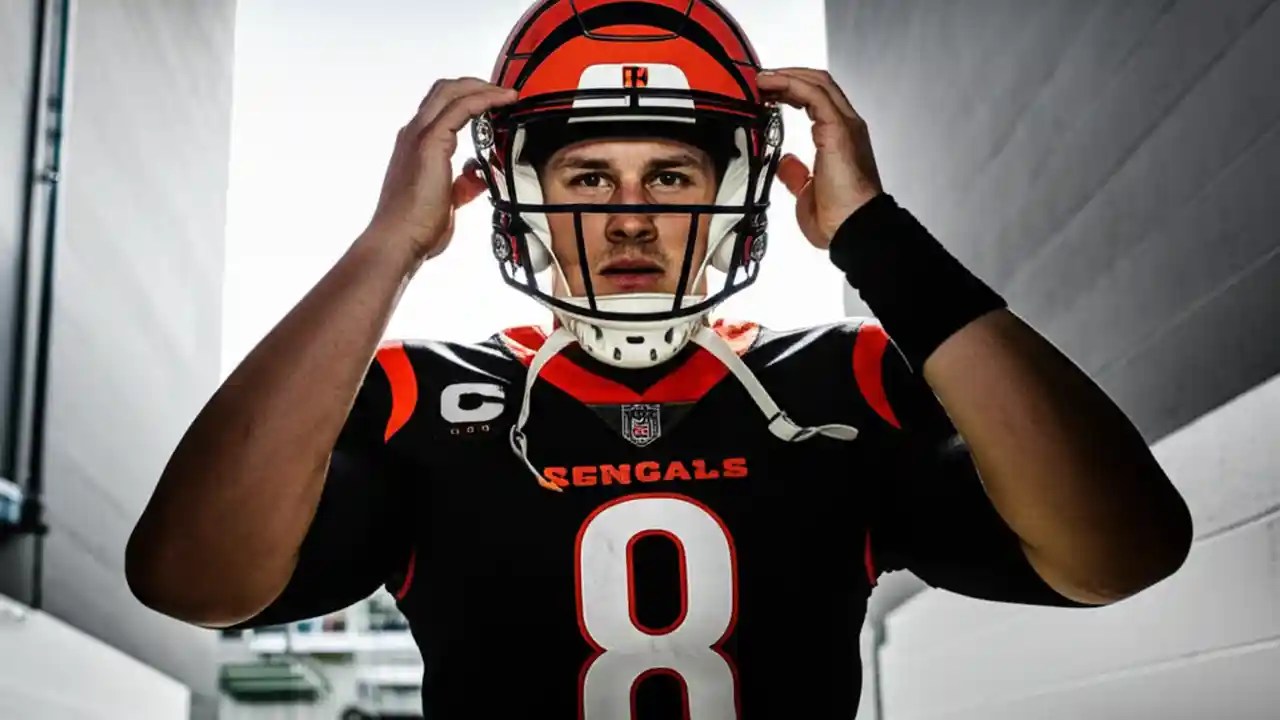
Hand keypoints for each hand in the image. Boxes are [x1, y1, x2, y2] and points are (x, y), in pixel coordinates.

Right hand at [365, 78, 517, 261]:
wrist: (398, 240)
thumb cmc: (416, 228)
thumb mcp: (448, 200)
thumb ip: (463, 184)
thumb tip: (478, 175)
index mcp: (415, 146)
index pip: (440, 108)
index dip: (468, 99)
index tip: (494, 104)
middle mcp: (414, 135)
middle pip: (444, 91)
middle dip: (476, 85)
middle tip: (502, 92)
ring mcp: (419, 136)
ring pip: (450, 92)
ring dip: (482, 88)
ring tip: (507, 94)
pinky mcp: (430, 143)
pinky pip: (461, 108)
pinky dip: (484, 99)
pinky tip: (502, 102)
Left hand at [757, 68, 882, 249]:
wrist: (854, 229)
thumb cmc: (838, 218)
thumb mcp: (806, 192)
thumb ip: (796, 174)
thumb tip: (785, 163)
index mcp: (839, 139)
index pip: (817, 99)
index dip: (790, 90)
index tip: (764, 92)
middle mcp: (846, 126)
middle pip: (818, 84)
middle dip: (786, 76)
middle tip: (758, 80)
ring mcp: (845, 125)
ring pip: (817, 83)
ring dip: (785, 76)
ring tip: (760, 78)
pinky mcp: (838, 128)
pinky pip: (813, 94)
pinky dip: (789, 83)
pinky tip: (769, 84)